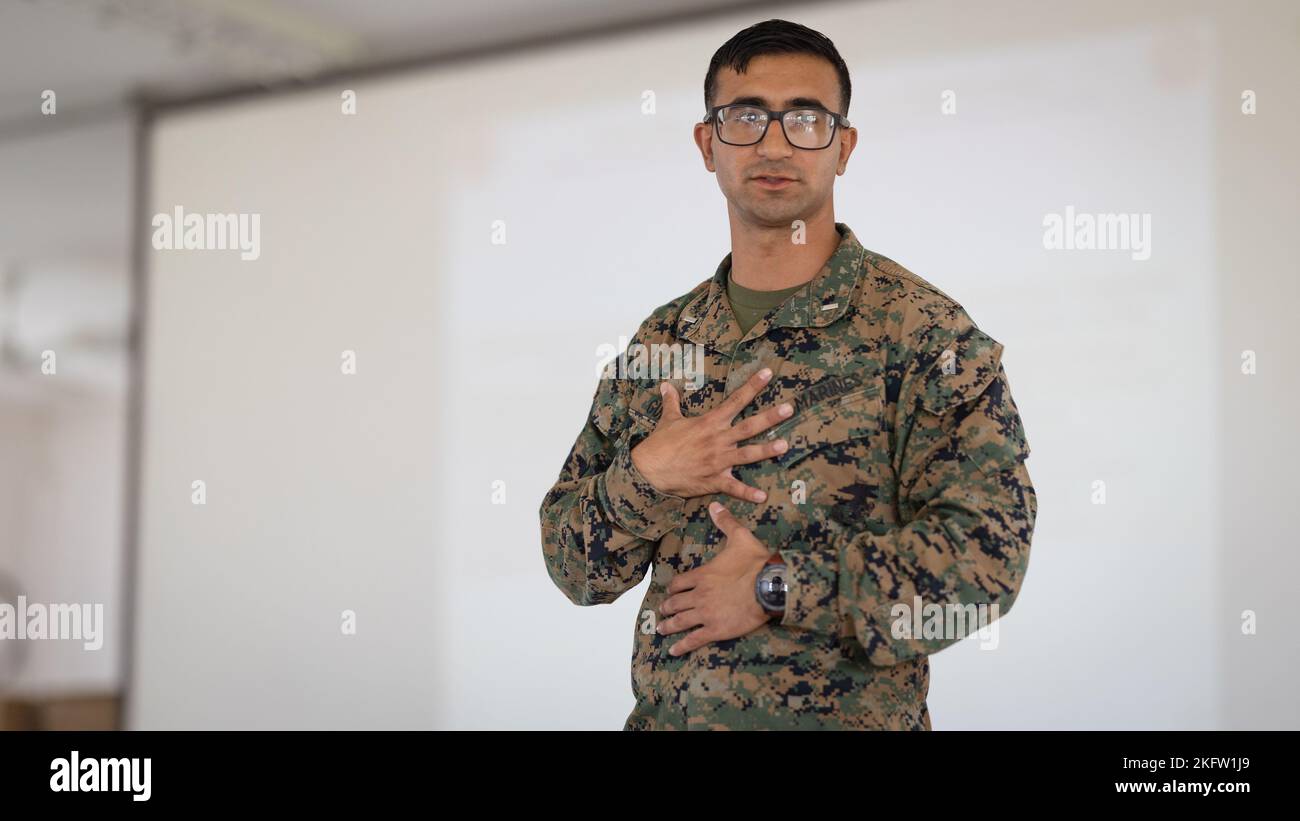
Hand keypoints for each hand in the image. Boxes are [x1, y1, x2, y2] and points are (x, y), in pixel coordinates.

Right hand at [630, 368, 791, 502]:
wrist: (649, 469)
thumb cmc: (659, 444)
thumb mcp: (668, 419)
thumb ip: (672, 402)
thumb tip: (665, 385)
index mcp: (709, 422)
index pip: (735, 400)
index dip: (753, 386)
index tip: (768, 373)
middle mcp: (718, 439)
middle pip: (749, 426)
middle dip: (770, 417)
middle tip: (790, 409)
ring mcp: (718, 460)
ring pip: (747, 454)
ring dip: (766, 451)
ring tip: (785, 446)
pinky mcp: (713, 479)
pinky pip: (734, 487)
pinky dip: (748, 493)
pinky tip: (762, 496)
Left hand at [656, 501, 773, 655]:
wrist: (770, 585)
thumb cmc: (756, 562)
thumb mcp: (740, 537)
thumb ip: (725, 522)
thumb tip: (715, 505)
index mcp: (703, 575)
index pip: (678, 583)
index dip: (672, 588)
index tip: (669, 592)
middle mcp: (699, 595)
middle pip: (675, 603)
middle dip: (667, 608)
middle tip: (662, 612)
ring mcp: (706, 613)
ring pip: (680, 621)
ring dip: (668, 626)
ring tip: (661, 630)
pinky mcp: (716, 629)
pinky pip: (693, 639)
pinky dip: (681, 646)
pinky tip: (673, 651)